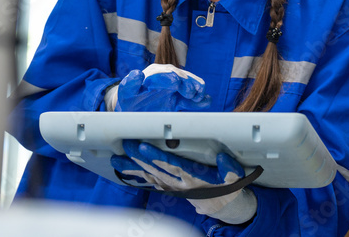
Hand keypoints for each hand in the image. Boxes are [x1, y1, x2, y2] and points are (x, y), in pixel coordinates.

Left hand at [105, 64, 211, 111]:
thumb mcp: (126, 93)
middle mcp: (167, 76)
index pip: (165, 73)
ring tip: (199, 97)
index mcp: (154, 73)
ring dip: (196, 88)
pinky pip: (192, 96)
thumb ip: (129, 83)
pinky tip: (205, 101)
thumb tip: (137, 73)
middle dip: (187, 84)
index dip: (172, 78)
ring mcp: (175, 87)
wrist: (133, 110)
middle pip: (181, 76)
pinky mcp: (180, 97)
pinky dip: (199, 98)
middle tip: (190, 94)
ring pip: (189, 83)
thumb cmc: (129, 100)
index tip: (177, 84)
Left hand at [112, 141, 256, 224]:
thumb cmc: (225, 186)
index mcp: (193, 177)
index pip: (172, 165)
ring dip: (132, 167)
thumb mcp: (233, 177)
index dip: (157, 156)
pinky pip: (149, 181)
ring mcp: (171, 186)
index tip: (144, 146)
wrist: (219, 203)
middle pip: (155, 168)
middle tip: (125, 145)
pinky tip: (123, 169)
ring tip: (116, 159)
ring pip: (149, 175)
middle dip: (139, 157)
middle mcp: (179, 183)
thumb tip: (223, 157)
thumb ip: (229, 168)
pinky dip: (135, 175)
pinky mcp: (168, 187)